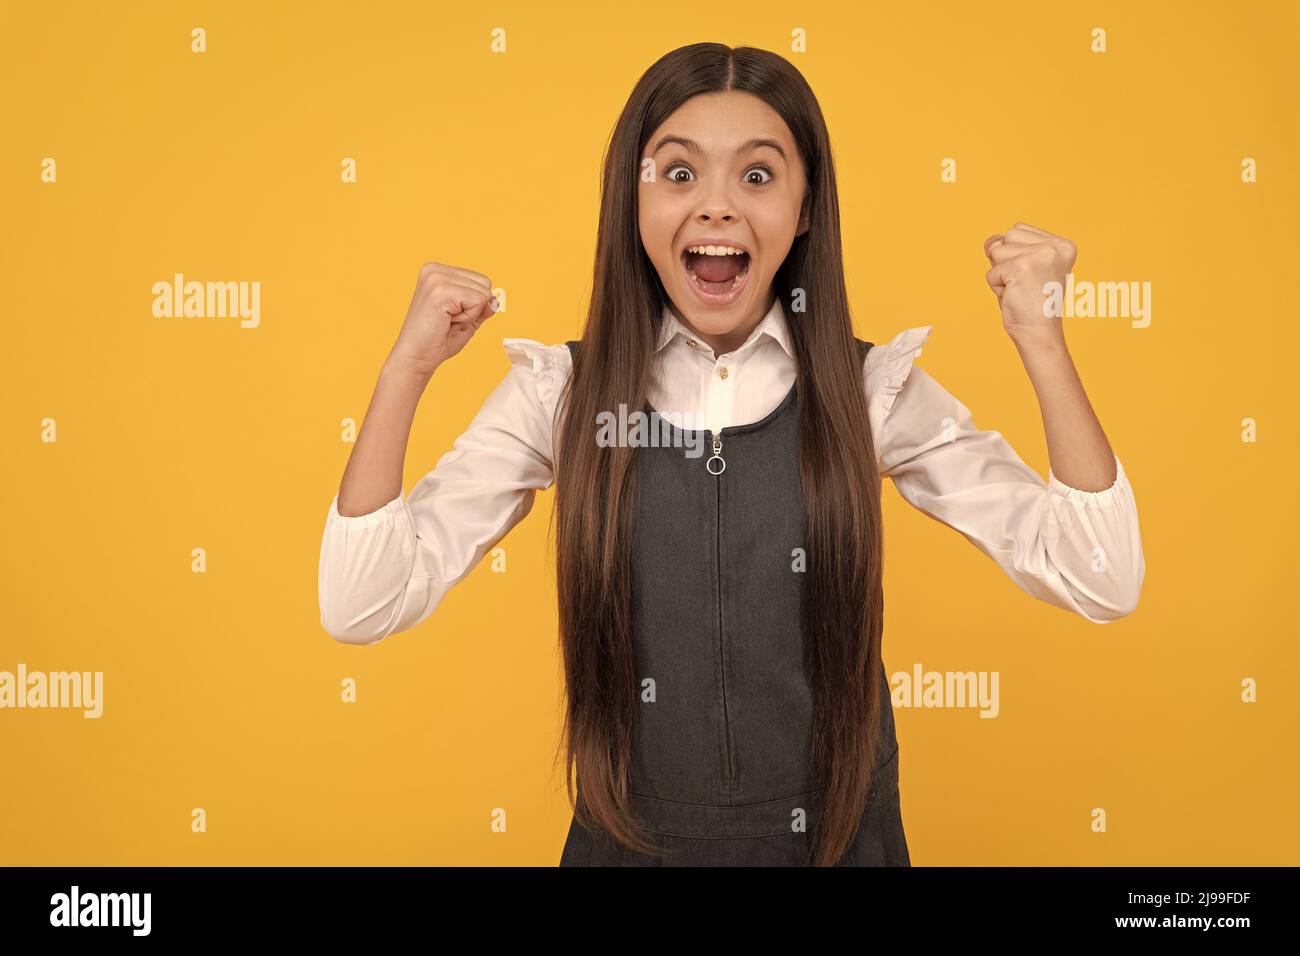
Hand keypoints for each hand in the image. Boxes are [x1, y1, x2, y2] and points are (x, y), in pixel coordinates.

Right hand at [384, 262, 499, 378]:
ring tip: (446, 320)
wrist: (416, 358)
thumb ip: (483, 305)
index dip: (474, 304)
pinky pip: (478, 301)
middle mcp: (434, 269)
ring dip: (470, 313)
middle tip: (449, 320)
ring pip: (484, 292)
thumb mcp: (467, 317)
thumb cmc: (438, 340)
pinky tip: (446, 321)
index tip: (450, 315)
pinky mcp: (440, 290)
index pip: (481, 280)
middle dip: (474, 308)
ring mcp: (436, 278)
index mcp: (437, 271)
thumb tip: (496, 298)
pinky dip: (468, 317)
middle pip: (485, 283)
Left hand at [982, 222, 1075, 347]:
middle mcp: (1055, 246)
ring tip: (1019, 289)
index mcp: (1063, 244)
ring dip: (1001, 274)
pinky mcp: (1022, 267)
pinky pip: (991, 272)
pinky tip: (1014, 296)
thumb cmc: (1030, 303)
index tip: (1032, 277)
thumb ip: (1009, 247)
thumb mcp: (1023, 267)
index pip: (1019, 230)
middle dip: (1006, 262)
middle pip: (1007, 237)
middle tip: (1024, 284)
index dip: (1015, 255)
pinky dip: (996, 287)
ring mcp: (1040, 254)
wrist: (1039, 333)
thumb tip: (991, 240)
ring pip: (997, 251)